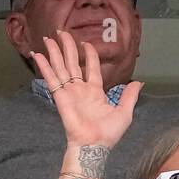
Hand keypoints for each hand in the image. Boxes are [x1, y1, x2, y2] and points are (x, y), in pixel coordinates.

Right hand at [31, 31, 141, 147]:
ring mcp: (69, 91)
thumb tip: (140, 82)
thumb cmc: (109, 132)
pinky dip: (44, 66)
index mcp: (95, 91)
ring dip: (54, 52)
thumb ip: (129, 95)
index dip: (90, 54)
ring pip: (60, 67)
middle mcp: (80, 89)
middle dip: (67, 47)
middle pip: (72, 62)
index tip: (86, 43)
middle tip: (61, 32)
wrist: (95, 145)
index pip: (91, 67)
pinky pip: (51, 78)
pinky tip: (38, 55)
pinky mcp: (60, 96)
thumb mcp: (125, 111)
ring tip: (48, 38)